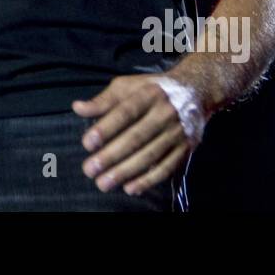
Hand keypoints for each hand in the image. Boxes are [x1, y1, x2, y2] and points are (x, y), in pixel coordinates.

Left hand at [71, 74, 207, 195]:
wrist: (196, 90)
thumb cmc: (152, 89)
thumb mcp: (128, 86)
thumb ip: (103, 100)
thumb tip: (78, 108)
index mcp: (148, 94)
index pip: (125, 112)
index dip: (106, 128)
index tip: (87, 143)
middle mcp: (165, 113)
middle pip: (136, 137)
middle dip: (111, 155)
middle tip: (89, 170)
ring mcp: (177, 132)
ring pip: (150, 155)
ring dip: (126, 171)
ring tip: (104, 183)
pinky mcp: (186, 148)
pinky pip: (167, 167)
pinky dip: (149, 180)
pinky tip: (130, 188)